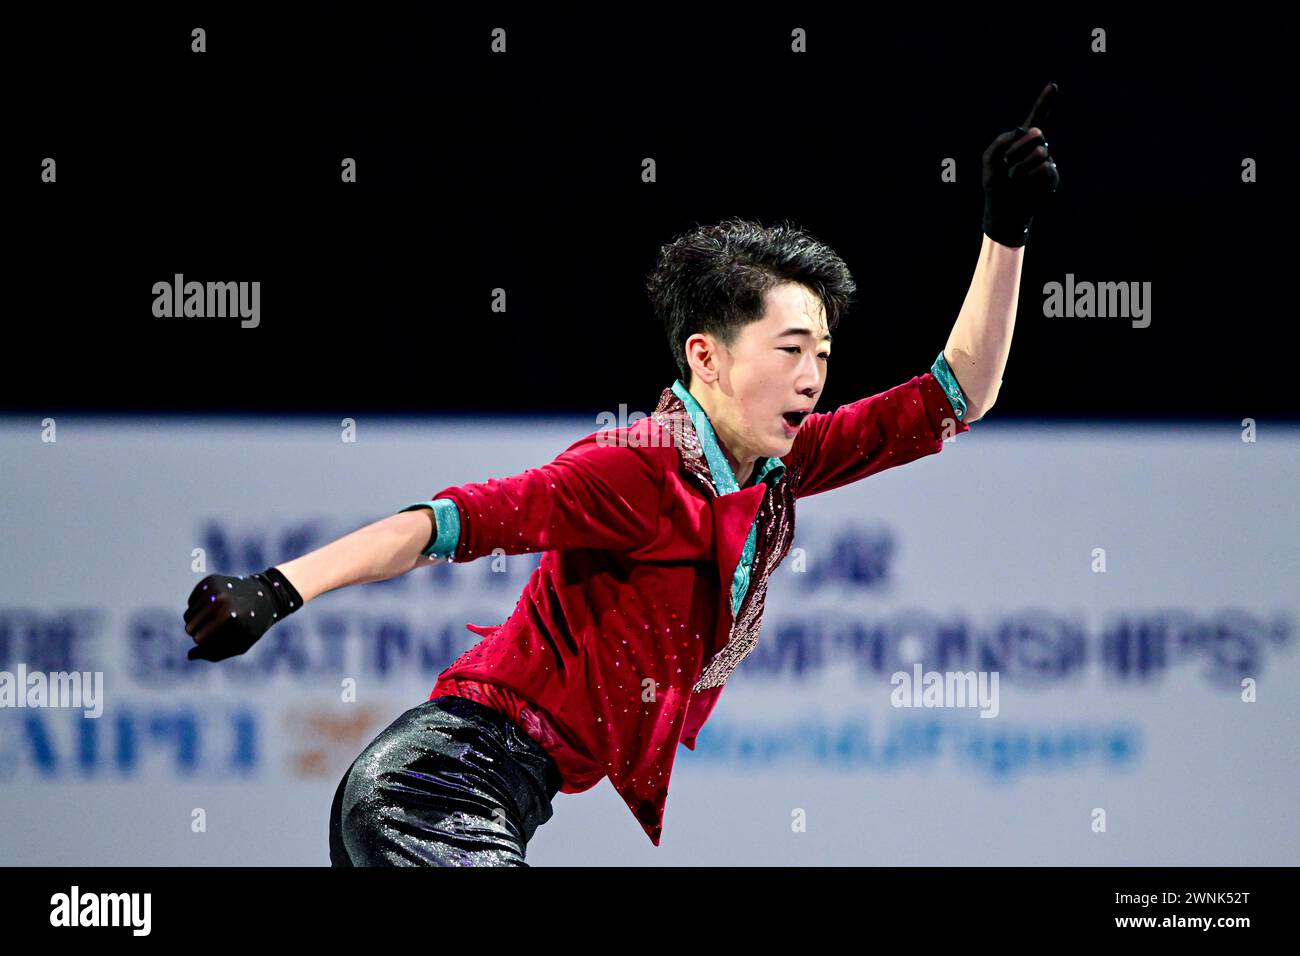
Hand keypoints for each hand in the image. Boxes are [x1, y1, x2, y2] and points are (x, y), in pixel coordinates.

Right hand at [184, 567, 302, 661]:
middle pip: (189, 628)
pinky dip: (198, 608)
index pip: (199, 640)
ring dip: (197, 622)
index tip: (217, 639)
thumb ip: (215, 654)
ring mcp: (215, 589)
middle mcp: (221, 601)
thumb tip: (189, 655)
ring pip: (187, 615)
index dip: (206, 644)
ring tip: (215, 620)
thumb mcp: (241, 644)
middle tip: (216, 629)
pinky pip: (191, 603)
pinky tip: (214, 607)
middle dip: (199, 633)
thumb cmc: (253, 624)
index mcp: (230, 618)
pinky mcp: (210, 581)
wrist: (265, 594)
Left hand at [981, 81, 1060, 247]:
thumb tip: (1020, 132)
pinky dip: (1030, 178)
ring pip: (1040, 153)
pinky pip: (1045, 169)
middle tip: (1007, 164)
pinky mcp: (1053, 176)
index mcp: (1020, 141)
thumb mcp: (989, 161)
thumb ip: (999, 141)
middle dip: (1018, 148)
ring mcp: (1047, 161)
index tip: (1053, 85)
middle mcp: (1037, 147)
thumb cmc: (995, 186)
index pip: (1035, 118)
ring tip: (1014, 179)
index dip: (1044, 102)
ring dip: (1021, 167)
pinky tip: (1025, 186)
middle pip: (1036, 134)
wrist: (1004, 212)